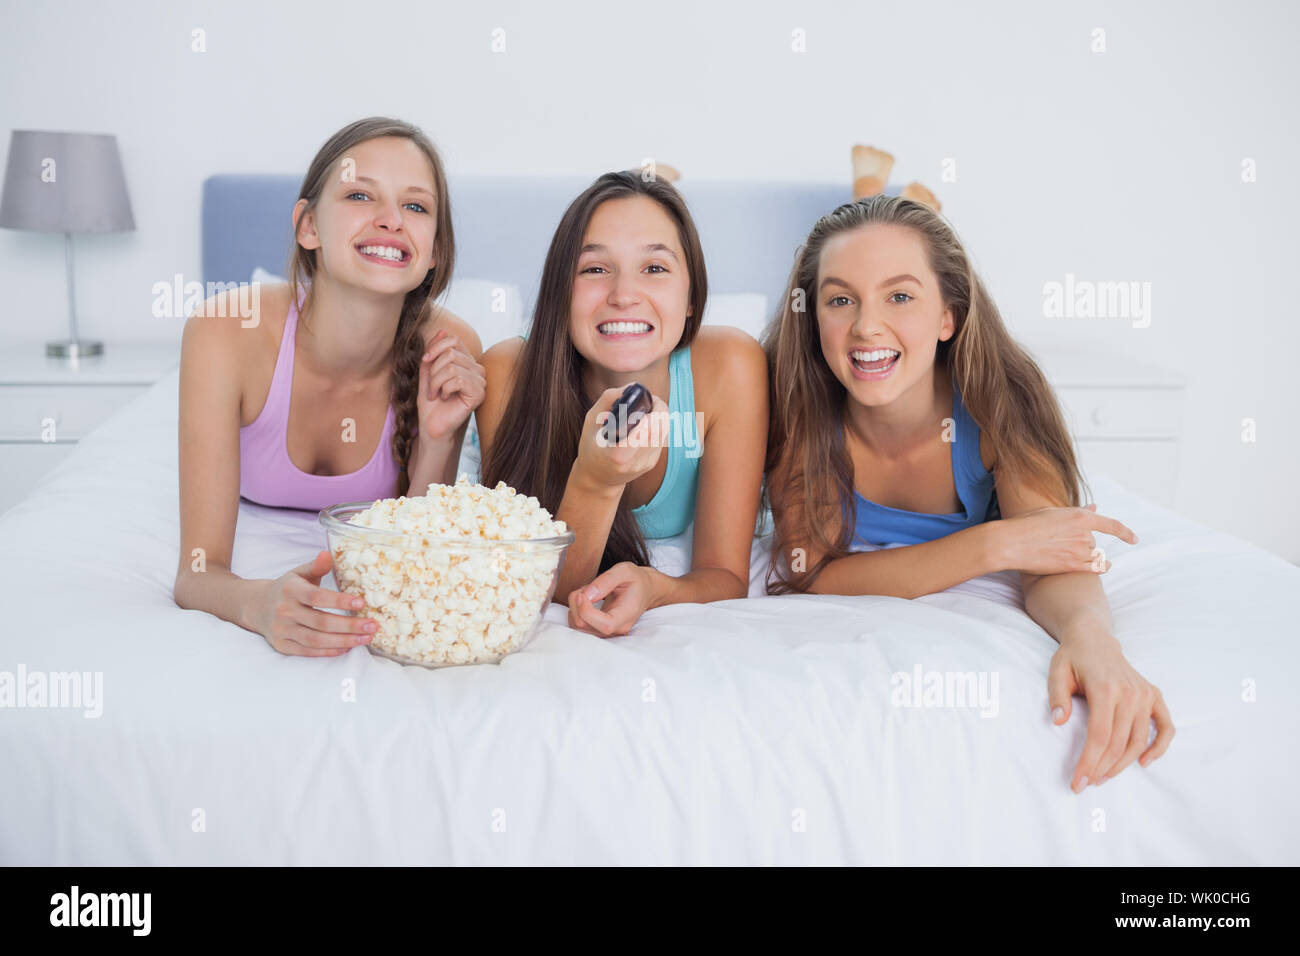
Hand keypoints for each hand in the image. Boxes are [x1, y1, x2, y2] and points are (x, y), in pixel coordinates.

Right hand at [253, 550, 377, 656]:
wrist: (257, 606)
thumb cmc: (287, 588)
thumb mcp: (299, 573)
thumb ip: (316, 566)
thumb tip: (328, 554)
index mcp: (290, 590)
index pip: (317, 597)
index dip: (339, 601)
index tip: (361, 603)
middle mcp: (284, 611)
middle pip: (320, 622)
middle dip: (349, 625)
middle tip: (373, 626)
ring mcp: (282, 630)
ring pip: (316, 640)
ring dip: (344, 641)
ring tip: (365, 638)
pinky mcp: (282, 646)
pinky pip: (308, 651)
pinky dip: (329, 651)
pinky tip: (347, 647)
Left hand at [418, 329, 485, 440]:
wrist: (432, 425)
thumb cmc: (430, 401)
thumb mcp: (427, 371)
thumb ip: (434, 351)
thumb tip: (443, 330)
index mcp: (467, 361)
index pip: (453, 339)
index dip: (435, 347)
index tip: (425, 361)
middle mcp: (477, 369)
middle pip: (450, 353)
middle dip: (433, 370)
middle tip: (431, 386)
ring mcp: (480, 381)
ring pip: (451, 367)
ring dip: (436, 382)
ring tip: (435, 394)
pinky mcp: (479, 394)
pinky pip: (458, 380)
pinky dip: (444, 389)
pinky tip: (445, 397)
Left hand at [567, 562, 656, 635]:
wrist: (644, 590)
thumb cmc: (635, 580)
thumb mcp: (624, 571)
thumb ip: (606, 581)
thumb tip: (588, 595)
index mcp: (627, 614)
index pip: (605, 625)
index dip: (587, 611)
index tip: (583, 594)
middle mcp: (617, 628)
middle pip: (585, 626)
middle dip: (577, 604)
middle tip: (586, 587)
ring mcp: (607, 632)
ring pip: (578, 626)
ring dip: (575, 606)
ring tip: (588, 591)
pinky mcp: (598, 630)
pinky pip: (577, 624)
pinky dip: (576, 610)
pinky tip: (586, 599)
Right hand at [573, 387, 668, 491]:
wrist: (598, 479)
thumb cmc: (591, 448)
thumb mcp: (590, 422)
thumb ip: (608, 401)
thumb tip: (632, 387)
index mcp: (617, 455)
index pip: (641, 435)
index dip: (649, 417)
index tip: (647, 404)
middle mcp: (635, 462)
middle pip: (659, 429)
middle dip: (658, 409)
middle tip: (648, 399)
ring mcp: (646, 463)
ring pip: (664, 431)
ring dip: (660, 416)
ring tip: (647, 408)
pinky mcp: (653, 462)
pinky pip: (662, 437)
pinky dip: (658, 425)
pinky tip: (647, 422)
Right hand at [1000, 503, 1137, 574]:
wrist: (1009, 543)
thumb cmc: (1026, 525)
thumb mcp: (1052, 513)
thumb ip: (1076, 512)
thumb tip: (1095, 507)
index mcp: (1079, 516)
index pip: (1110, 525)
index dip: (1124, 533)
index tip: (1134, 539)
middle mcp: (1083, 533)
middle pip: (1093, 541)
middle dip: (1082, 542)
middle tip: (1060, 543)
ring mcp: (1079, 551)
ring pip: (1092, 554)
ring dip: (1084, 554)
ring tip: (1064, 553)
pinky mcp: (1072, 566)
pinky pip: (1095, 568)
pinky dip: (1101, 567)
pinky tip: (1105, 566)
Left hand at [1049, 629, 1174, 791]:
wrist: (1094, 638)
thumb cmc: (1072, 657)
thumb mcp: (1057, 672)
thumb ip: (1057, 696)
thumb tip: (1059, 721)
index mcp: (1106, 688)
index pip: (1100, 736)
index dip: (1089, 762)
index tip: (1078, 782)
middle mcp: (1130, 693)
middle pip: (1119, 743)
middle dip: (1102, 768)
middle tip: (1087, 783)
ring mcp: (1145, 695)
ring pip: (1139, 740)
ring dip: (1122, 764)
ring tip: (1103, 776)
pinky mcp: (1154, 696)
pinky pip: (1165, 727)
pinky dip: (1159, 747)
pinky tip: (1145, 762)